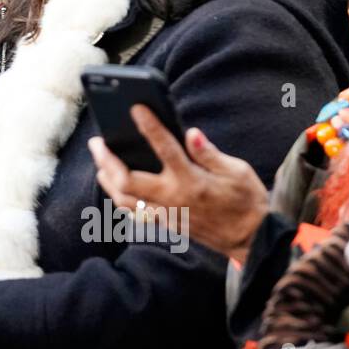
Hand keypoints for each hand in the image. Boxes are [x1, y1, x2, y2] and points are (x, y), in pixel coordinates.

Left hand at [91, 106, 268, 264]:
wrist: (252, 240)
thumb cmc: (246, 201)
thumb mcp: (237, 171)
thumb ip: (209, 153)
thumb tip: (191, 133)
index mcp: (192, 181)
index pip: (165, 148)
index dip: (149, 126)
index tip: (136, 108)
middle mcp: (173, 198)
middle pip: (126, 180)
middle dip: (106, 159)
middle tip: (96, 142)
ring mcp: (166, 214)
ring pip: (123, 199)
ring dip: (106, 179)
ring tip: (100, 161)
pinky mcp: (166, 224)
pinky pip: (134, 211)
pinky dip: (120, 197)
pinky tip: (114, 184)